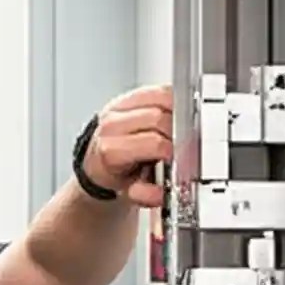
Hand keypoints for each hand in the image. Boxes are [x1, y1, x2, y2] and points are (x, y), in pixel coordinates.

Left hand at [82, 85, 173, 207]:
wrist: (100, 164)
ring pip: (160, 99)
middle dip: (178, 132)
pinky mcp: (127, 96)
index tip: (182, 158)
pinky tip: (177, 112)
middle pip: (159, 119)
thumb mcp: (133, 192)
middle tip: (184, 144)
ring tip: (181, 129)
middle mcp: (111, 125)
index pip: (154, 143)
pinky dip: (173, 99)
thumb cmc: (120, 176)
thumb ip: (149, 195)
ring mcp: (117, 107)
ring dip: (178, 113)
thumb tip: (160, 193)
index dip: (173, 151)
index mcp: (111, 150)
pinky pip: (158, 89)